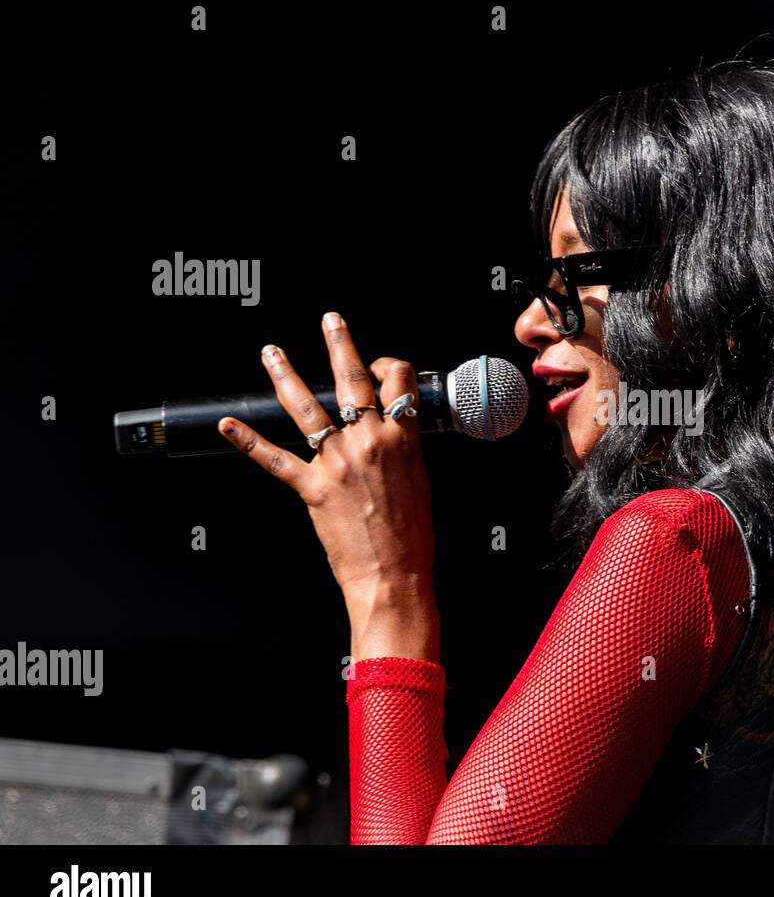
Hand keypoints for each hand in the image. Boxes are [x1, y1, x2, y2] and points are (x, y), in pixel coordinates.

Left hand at [216, 312, 437, 661]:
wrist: (396, 576)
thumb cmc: (413, 537)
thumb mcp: (420, 481)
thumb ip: (402, 450)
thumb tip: (391, 431)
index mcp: (403, 440)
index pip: (397, 381)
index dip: (387, 364)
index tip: (378, 364)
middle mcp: (369, 443)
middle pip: (351, 379)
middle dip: (339, 343)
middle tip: (330, 320)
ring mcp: (338, 463)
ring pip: (307, 407)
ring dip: (286, 375)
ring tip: (273, 353)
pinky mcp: (312, 489)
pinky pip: (275, 459)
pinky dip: (249, 442)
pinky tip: (229, 427)